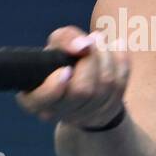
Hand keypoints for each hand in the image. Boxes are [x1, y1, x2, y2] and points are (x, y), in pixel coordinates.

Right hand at [15, 26, 130, 128]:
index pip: (42, 100)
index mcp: (35, 99)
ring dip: (106, 56)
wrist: (82, 80)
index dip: (54, 87)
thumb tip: (82, 45)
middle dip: (90, 61)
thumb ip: (64, 39)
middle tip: (89, 42)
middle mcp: (58, 112)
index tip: (65, 70)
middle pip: (82, 91)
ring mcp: (85, 116)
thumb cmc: (62, 59)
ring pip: (106, 85)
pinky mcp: (107, 112)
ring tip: (99, 39)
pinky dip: (121, 61)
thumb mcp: (55, 44)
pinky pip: (121, 83)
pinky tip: (116, 47)